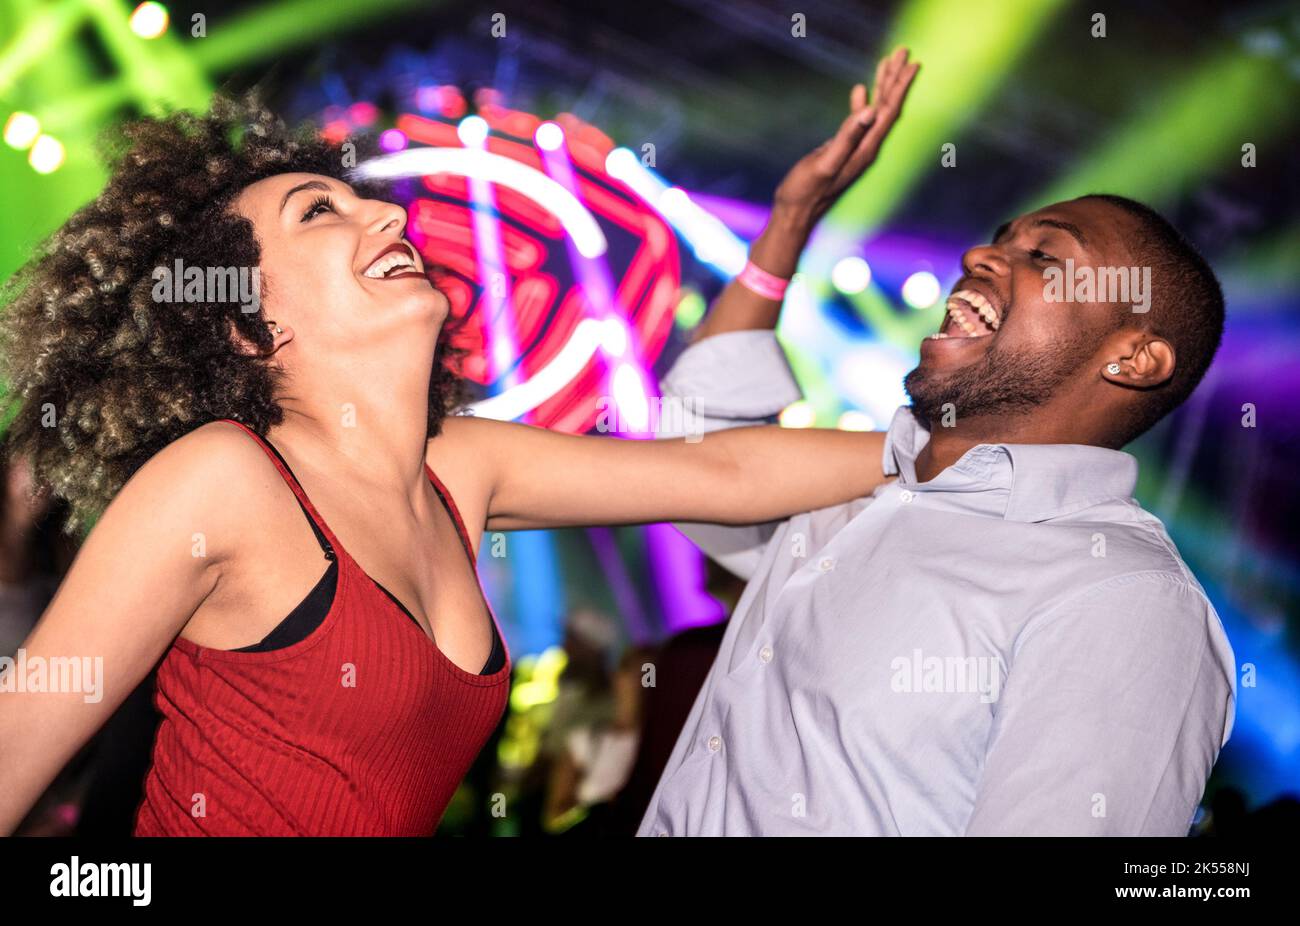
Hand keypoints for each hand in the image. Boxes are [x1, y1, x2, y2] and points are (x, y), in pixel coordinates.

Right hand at [771, 47, 919, 226]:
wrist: (794, 214)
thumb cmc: (805, 192)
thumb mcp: (826, 163)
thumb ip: (847, 137)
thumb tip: (870, 110)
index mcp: (866, 149)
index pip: (889, 111)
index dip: (900, 86)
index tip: (911, 62)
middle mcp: (866, 149)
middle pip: (887, 108)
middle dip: (895, 79)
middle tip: (903, 52)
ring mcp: (855, 150)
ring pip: (875, 112)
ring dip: (883, 87)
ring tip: (888, 63)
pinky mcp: (843, 151)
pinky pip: (859, 121)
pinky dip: (863, 103)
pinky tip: (861, 92)